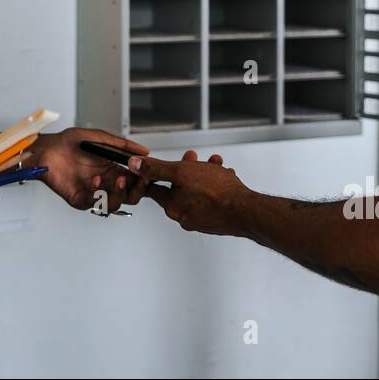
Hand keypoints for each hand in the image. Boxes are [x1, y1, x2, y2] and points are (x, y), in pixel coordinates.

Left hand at [31, 127, 149, 212]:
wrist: (47, 148)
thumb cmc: (69, 142)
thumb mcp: (100, 138)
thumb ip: (122, 145)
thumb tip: (146, 151)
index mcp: (112, 169)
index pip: (135, 180)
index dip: (145, 179)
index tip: (150, 173)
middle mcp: (105, 183)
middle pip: (130, 196)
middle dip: (138, 191)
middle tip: (140, 180)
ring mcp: (93, 192)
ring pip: (114, 204)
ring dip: (120, 194)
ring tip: (119, 179)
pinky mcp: (79, 199)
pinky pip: (93, 204)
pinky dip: (97, 193)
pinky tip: (96, 180)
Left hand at [128, 150, 253, 235]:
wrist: (245, 211)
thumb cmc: (216, 192)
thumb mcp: (181, 172)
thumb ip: (156, 168)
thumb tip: (133, 165)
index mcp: (171, 205)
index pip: (154, 187)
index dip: (158, 171)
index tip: (165, 162)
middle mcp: (183, 216)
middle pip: (178, 187)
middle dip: (187, 168)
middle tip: (194, 158)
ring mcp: (199, 220)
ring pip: (196, 191)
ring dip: (204, 174)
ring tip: (215, 164)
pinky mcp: (215, 221)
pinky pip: (210, 199)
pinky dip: (216, 186)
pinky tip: (225, 177)